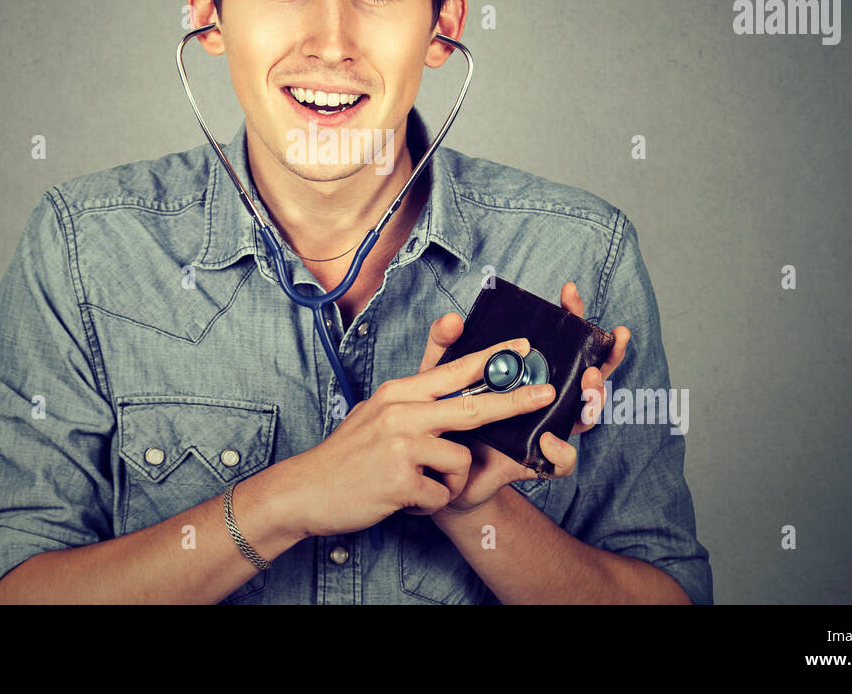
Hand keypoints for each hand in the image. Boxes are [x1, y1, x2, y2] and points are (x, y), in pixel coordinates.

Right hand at [280, 328, 559, 538]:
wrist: (306, 490)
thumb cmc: (347, 455)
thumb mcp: (377, 413)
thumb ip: (414, 403)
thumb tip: (454, 393)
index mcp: (398, 393)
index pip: (452, 371)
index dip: (491, 358)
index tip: (522, 348)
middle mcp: (401, 413)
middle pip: (472, 407)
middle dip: (515, 401)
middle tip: (545, 395)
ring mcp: (399, 446)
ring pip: (460, 460)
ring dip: (449, 481)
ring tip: (419, 484)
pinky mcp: (399, 481)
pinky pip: (441, 495)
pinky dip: (428, 503)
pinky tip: (404, 499)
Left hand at [429, 282, 630, 517]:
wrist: (437, 468)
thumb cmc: (446, 415)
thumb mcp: (440, 374)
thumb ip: (443, 345)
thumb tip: (453, 319)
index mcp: (530, 372)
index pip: (561, 340)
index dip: (571, 315)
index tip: (568, 292)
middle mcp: (545, 398)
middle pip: (589, 373)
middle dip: (607, 354)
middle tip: (611, 337)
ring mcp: (547, 428)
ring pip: (587, 414)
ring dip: (595, 397)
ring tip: (587, 381)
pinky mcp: (538, 461)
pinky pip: (562, 460)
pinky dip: (561, 451)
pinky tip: (547, 440)